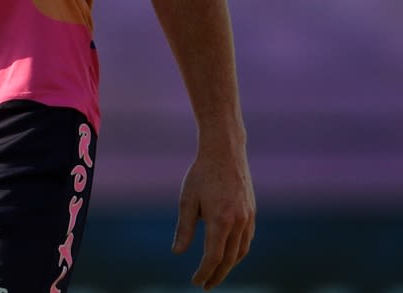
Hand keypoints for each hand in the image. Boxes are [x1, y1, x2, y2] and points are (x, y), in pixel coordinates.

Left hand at [173, 143, 255, 288]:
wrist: (225, 152)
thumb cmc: (201, 174)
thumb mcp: (187, 199)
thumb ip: (184, 228)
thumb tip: (178, 253)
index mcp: (220, 220)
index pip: (213, 256)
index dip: (205, 272)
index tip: (196, 282)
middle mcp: (238, 222)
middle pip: (229, 259)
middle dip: (217, 274)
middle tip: (206, 285)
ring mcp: (248, 217)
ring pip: (241, 251)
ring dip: (229, 265)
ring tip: (216, 273)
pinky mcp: (252, 212)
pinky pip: (247, 239)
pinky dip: (238, 252)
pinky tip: (229, 254)